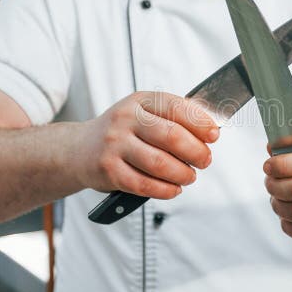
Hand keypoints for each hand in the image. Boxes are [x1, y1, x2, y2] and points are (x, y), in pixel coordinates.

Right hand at [74, 92, 217, 198]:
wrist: (77, 149)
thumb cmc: (123, 132)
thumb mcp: (144, 113)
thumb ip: (174, 118)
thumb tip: (210, 131)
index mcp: (140, 101)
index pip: (177, 107)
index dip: (201, 122)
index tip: (214, 135)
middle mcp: (125, 119)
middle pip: (172, 136)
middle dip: (196, 152)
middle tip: (205, 160)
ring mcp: (115, 144)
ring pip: (160, 163)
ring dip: (183, 174)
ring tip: (189, 176)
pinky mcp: (108, 171)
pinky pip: (144, 185)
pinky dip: (165, 190)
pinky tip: (174, 189)